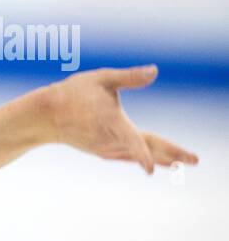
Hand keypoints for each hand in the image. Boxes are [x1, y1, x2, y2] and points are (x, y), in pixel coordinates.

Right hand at [42, 65, 199, 174]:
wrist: (45, 117)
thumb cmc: (72, 93)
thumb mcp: (101, 78)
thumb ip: (129, 77)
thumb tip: (154, 71)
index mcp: (111, 123)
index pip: (130, 141)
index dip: (142, 154)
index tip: (149, 170)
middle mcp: (110, 140)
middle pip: (145, 150)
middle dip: (171, 155)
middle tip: (196, 160)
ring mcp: (106, 148)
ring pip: (138, 154)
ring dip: (162, 159)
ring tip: (181, 163)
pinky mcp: (102, 151)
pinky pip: (129, 156)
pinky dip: (145, 158)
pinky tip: (159, 163)